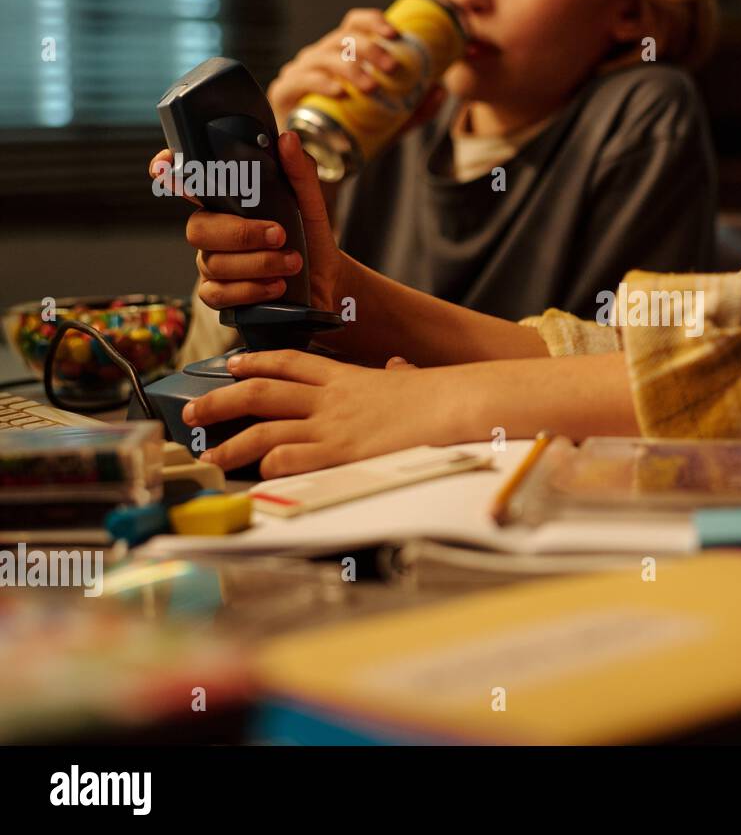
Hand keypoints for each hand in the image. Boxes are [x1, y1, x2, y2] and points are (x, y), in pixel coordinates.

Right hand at [149, 132, 344, 312]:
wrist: (327, 280)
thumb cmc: (311, 237)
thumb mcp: (311, 203)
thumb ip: (300, 173)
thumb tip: (287, 139)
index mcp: (229, 201)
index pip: (189, 181)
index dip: (170, 171)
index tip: (166, 166)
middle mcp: (215, 230)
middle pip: (197, 229)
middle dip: (241, 233)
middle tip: (279, 235)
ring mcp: (214, 263)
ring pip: (213, 263)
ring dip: (258, 263)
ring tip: (292, 262)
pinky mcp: (221, 293)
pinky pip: (215, 293)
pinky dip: (249, 290)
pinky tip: (276, 286)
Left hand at [182, 350, 459, 476]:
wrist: (452, 406)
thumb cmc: (439, 395)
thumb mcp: (411, 377)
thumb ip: (397, 374)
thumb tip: (399, 366)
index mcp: (345, 377)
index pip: (289, 363)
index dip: (255, 362)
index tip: (231, 365)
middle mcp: (329, 400)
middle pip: (260, 392)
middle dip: (220, 400)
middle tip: (194, 411)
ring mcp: (330, 427)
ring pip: (263, 429)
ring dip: (231, 443)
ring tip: (209, 454)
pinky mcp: (338, 456)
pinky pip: (290, 458)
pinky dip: (268, 465)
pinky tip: (256, 473)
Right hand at [266, 7, 445, 131]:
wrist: (320, 170)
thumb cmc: (352, 137)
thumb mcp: (390, 124)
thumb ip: (414, 110)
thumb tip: (441, 91)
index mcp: (341, 54)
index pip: (355, 24)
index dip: (373, 22)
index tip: (396, 34)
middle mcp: (319, 57)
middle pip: (341, 38)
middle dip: (369, 49)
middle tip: (392, 68)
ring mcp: (299, 72)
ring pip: (322, 57)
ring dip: (350, 68)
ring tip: (371, 86)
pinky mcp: (282, 93)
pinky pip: (300, 81)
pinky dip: (320, 83)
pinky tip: (339, 91)